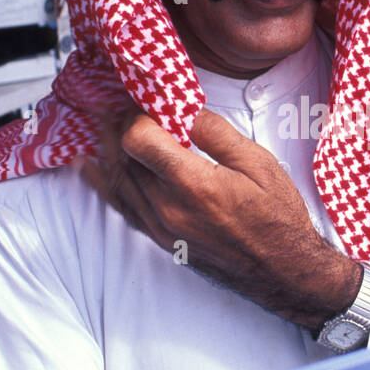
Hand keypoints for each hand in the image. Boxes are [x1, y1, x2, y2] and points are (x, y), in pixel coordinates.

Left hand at [82, 106, 361, 330]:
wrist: (282, 270)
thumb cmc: (278, 216)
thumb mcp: (258, 163)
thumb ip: (215, 133)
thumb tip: (183, 109)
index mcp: (193, 184)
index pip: (138, 138)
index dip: (136, 112)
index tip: (146, 99)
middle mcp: (168, 209)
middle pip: (122, 157)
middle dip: (119, 124)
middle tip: (121, 101)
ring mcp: (160, 228)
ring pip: (117, 180)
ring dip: (108, 147)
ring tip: (104, 121)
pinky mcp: (159, 240)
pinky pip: (121, 206)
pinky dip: (102, 181)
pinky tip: (88, 164)